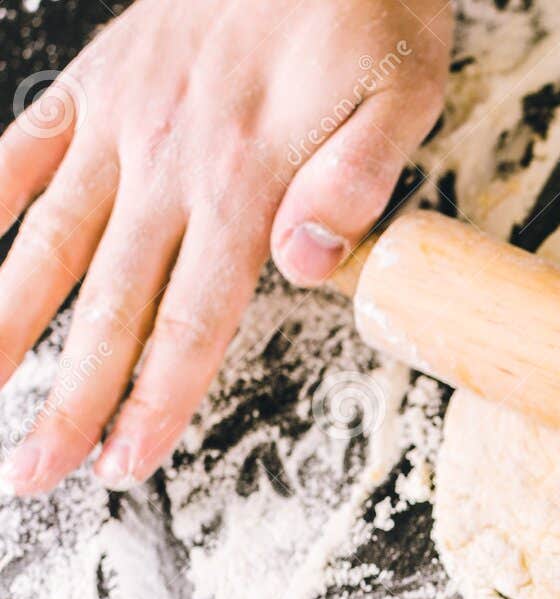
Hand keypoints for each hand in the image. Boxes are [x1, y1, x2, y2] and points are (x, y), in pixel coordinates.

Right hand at [0, 0, 451, 495]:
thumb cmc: (365, 8)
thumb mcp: (402, 92)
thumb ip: (356, 182)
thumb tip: (305, 265)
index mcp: (246, 181)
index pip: (193, 318)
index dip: (157, 399)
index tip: (125, 463)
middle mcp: (169, 164)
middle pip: (112, 306)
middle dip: (74, 398)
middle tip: (37, 472)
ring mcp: (120, 124)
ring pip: (46, 242)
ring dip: (7, 325)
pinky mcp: (97, 85)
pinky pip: (20, 149)